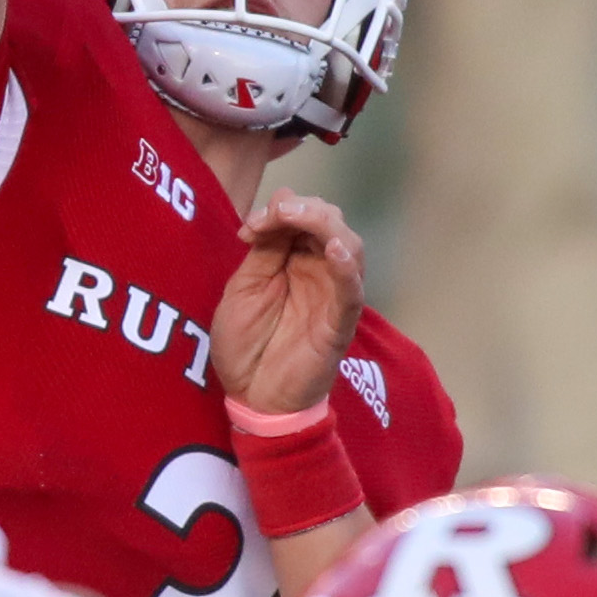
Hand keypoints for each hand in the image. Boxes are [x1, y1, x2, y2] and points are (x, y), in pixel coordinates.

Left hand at [210, 196, 363, 415]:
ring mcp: (332, 295)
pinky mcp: (339, 323)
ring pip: (349, 246)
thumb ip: (264, 248)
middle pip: (330, 221)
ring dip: (325, 224)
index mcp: (293, 260)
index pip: (303, 216)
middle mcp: (318, 271)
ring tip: (298, 218)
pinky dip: (348, 268)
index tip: (249, 226)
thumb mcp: (244, 287)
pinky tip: (335, 251)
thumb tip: (282, 199)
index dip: (281, 209)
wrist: (251, 397)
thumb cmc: (245, 345)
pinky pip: (352, 291)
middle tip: (269, 218)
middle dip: (302, 209)